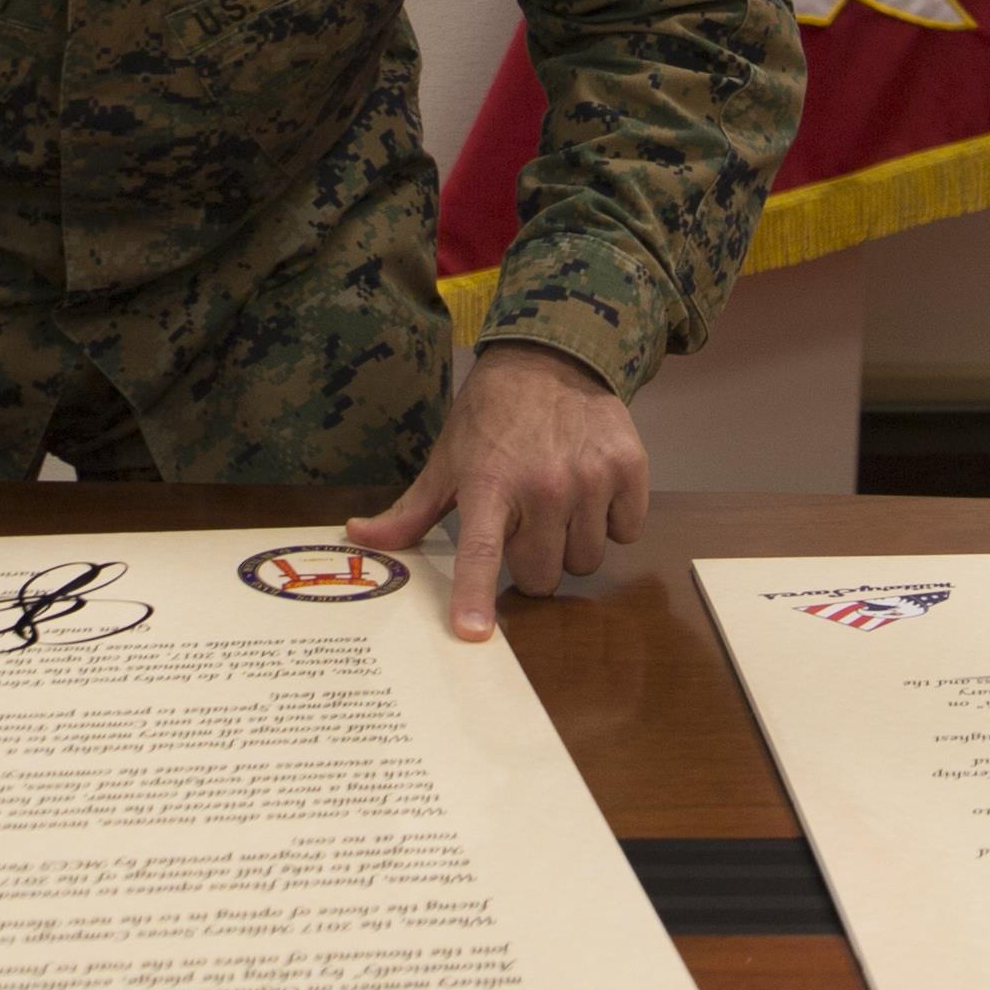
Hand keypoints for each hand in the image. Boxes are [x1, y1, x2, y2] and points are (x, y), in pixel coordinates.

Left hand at [349, 344, 644, 642]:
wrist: (552, 357)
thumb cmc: (491, 417)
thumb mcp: (447, 459)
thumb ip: (410, 510)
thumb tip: (359, 537)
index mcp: (489, 484)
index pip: (480, 553)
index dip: (476, 596)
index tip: (474, 632)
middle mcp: (543, 485)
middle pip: (543, 576)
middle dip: (532, 562)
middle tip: (525, 527)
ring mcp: (591, 478)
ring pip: (586, 560)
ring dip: (572, 543)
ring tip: (559, 503)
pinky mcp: (630, 470)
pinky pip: (626, 532)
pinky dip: (612, 520)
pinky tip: (592, 489)